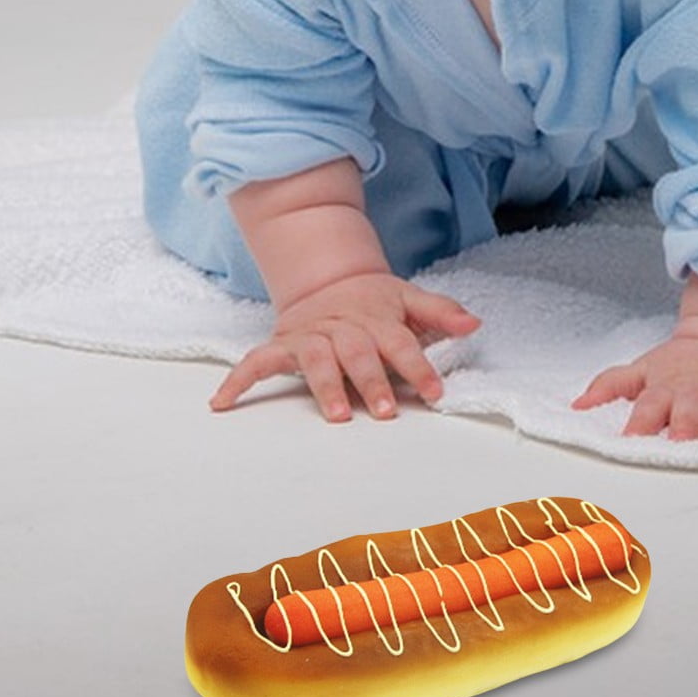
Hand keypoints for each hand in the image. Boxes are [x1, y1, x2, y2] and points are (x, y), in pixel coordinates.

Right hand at [210, 273, 480, 423]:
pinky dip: (239, 380)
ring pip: (317, 360)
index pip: (402, 342)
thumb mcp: (409, 299)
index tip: (434, 393)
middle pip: (358, 353)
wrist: (328, 281)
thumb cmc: (375, 302)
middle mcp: (343, 327)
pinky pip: (256, 361)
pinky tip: (222, 403)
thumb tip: (475, 323)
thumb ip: (440, 312)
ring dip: (326, 387)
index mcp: (378, 318)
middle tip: (386, 411)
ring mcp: (310, 335)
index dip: (418, 367)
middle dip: (372, 381)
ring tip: (338, 415)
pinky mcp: (282, 345)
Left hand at [572, 333, 697, 443]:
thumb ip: (611, 385)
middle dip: (687, 419)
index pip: (652, 402)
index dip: (643, 417)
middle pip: (695, 403)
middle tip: (682, 436)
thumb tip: (576, 405)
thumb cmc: (682, 366)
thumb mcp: (645, 368)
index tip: (634, 434)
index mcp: (673, 386)